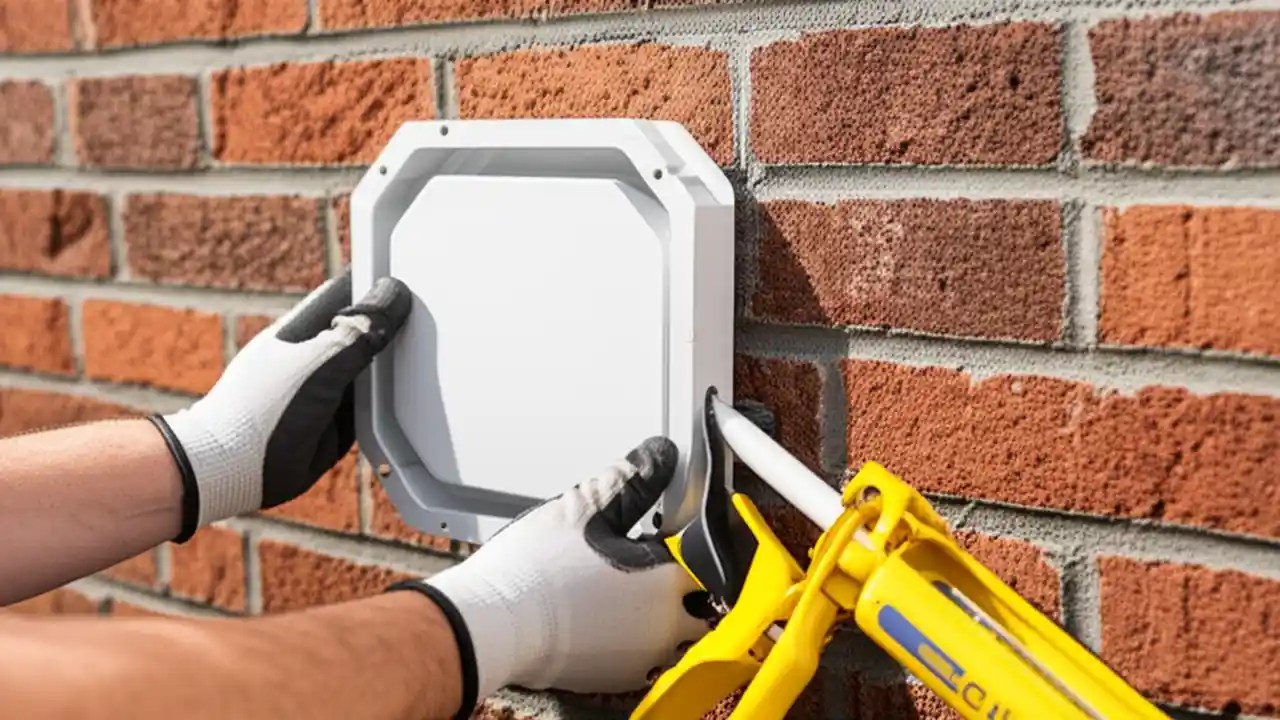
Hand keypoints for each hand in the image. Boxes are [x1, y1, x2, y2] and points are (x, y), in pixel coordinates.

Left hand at [152, 272, 410, 540]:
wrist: (236, 469)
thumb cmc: (262, 409)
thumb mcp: (320, 363)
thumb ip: (359, 332)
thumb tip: (392, 295)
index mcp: (306, 326)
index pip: (349, 291)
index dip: (379, 281)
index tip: (414, 277)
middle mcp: (319, 354)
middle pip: (366, 329)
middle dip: (394, 324)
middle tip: (434, 317)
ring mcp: (329, 388)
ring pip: (373, 368)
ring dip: (395, 366)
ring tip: (434, 353)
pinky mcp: (339, 421)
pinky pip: (373, 405)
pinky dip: (392, 402)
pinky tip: (415, 397)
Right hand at [393, 438, 708, 712]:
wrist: (494, 625)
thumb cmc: (534, 571)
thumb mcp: (583, 508)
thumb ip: (630, 481)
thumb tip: (657, 456)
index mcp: (666, 582)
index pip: (708, 556)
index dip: (692, 537)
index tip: (673, 528)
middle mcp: (665, 626)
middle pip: (701, 601)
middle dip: (686, 581)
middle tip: (651, 558)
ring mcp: (643, 658)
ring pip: (678, 634)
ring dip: (667, 614)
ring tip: (631, 590)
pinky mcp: (619, 678)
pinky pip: (648, 657)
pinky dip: (639, 638)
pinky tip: (610, 617)